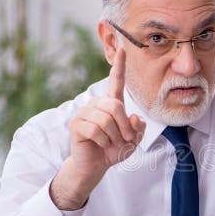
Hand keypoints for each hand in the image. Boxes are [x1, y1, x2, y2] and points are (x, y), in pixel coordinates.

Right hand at [50, 49, 145, 209]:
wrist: (94, 166)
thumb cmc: (113, 150)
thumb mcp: (132, 140)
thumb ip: (138, 129)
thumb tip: (133, 117)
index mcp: (111, 104)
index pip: (116, 82)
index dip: (119, 67)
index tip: (124, 49)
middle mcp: (97, 105)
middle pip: (115, 106)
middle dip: (124, 126)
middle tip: (125, 140)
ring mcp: (84, 113)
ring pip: (106, 120)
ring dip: (114, 136)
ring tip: (112, 144)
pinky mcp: (76, 125)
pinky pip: (95, 130)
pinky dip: (104, 141)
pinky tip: (101, 145)